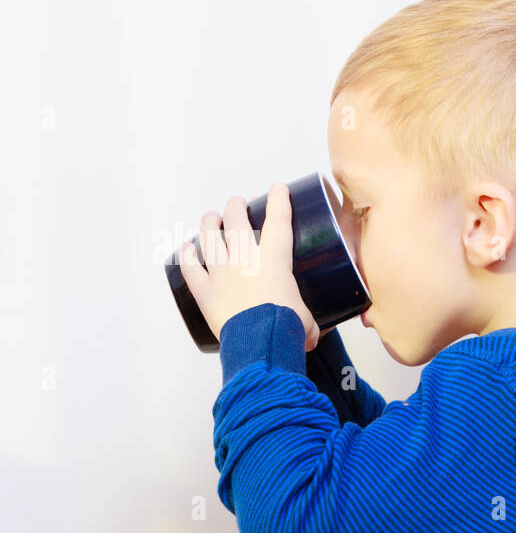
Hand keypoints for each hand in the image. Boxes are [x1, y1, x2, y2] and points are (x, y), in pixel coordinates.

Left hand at [177, 184, 319, 349]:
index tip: (278, 188)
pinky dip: (186, 258)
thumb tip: (312, 333)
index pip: (278, 220)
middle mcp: (245, 259)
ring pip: (210, 239)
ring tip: (210, 217)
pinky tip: (185, 249)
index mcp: (275, 259)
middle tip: (236, 203)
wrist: (262, 343)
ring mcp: (221, 273)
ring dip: (209, 224)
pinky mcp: (205, 291)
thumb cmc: (288, 328)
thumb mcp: (308, 319)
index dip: (278, 200)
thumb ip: (306, 318)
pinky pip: (191, 269)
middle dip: (236, 208)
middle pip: (236, 221)